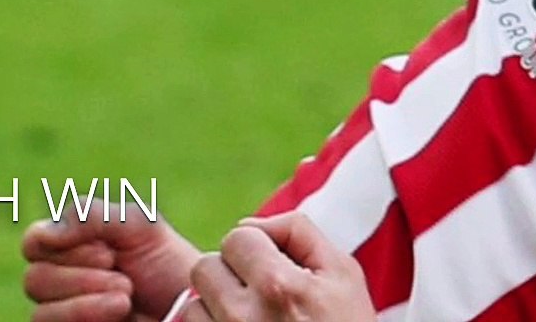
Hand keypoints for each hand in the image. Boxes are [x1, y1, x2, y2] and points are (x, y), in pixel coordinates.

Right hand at [21, 202, 202, 321]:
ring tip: (126, 298)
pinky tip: (120, 314)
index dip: (63, 246)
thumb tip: (48, 230)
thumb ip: (92, 215)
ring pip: (41, 312)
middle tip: (125, 280)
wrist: (193, 304)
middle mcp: (61, 280)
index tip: (108, 251)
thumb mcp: (139, 225)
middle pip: (35, 279)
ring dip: (85, 303)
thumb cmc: (167, 264)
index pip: (34, 242)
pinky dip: (83, 316)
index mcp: (70, 246)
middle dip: (81, 278)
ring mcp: (66, 312)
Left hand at [182, 212, 375, 321]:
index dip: (255, 248)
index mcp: (279, 286)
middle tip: (257, 295)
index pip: (236, 238)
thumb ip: (297, 232)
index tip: (271, 268)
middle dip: (228, 275)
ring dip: (214, 309)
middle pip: (205, 268)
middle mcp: (245, 317)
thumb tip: (248, 224)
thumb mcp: (343, 274)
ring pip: (192, 306)